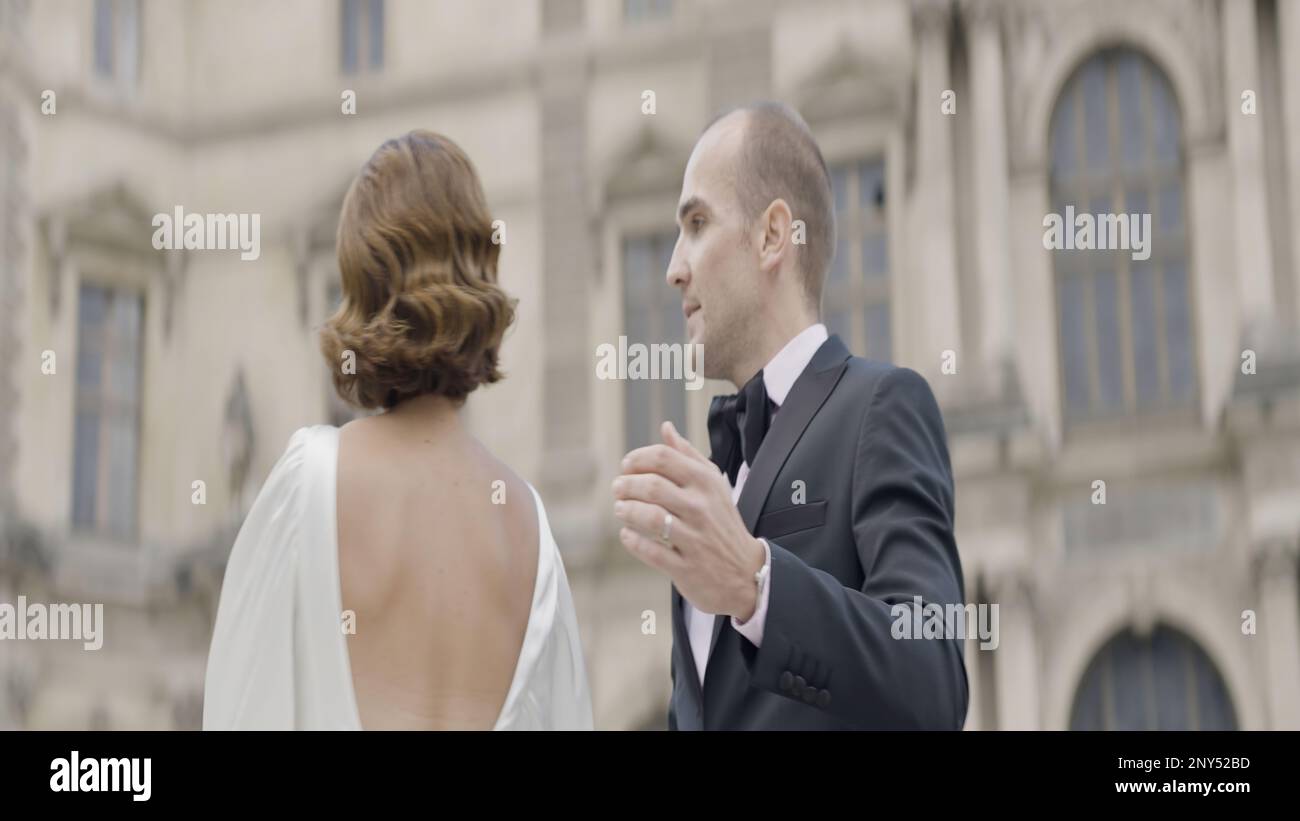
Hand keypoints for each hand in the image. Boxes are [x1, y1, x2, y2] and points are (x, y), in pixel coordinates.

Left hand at [612, 420, 765, 619]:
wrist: (746, 573)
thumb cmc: (722, 522)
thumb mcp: (714, 484)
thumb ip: (688, 455)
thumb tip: (666, 428)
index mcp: (707, 483)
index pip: (664, 457)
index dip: (637, 459)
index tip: (626, 467)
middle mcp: (701, 508)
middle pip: (652, 486)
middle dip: (626, 485)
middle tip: (617, 488)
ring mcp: (695, 539)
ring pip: (649, 517)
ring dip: (626, 510)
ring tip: (620, 508)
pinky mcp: (686, 568)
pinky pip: (651, 551)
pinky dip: (632, 540)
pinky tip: (627, 534)